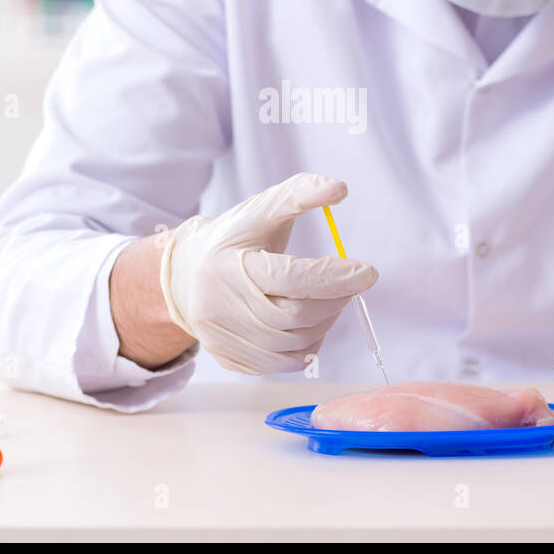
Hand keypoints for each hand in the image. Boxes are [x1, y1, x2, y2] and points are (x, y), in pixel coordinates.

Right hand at [159, 172, 377, 373]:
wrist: (186, 273)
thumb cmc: (233, 238)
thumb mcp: (261, 209)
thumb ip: (299, 194)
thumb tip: (339, 188)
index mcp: (226, 266)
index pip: (289, 278)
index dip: (333, 277)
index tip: (368, 272)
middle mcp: (218, 306)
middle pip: (292, 317)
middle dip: (333, 302)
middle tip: (351, 286)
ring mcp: (221, 337)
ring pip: (290, 345)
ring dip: (325, 325)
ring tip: (333, 302)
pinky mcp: (228, 358)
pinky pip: (280, 364)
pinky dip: (307, 348)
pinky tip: (313, 326)